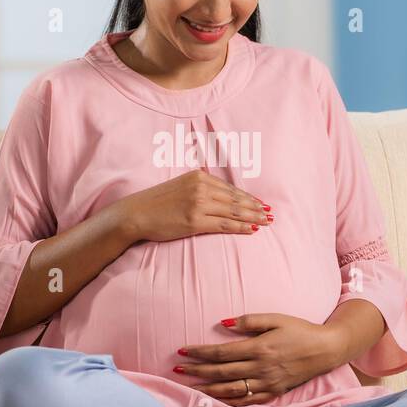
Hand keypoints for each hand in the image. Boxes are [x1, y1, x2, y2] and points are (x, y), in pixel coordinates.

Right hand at [117, 168, 271, 242]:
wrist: (136, 213)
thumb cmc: (156, 203)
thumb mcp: (180, 186)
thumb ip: (199, 188)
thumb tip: (219, 197)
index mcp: (199, 176)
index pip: (230, 189)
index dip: (248, 197)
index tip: (261, 204)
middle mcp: (201, 187)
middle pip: (236, 199)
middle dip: (255, 207)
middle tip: (270, 214)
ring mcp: (199, 204)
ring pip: (234, 211)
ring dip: (253, 217)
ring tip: (266, 222)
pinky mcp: (195, 221)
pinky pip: (224, 224)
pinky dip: (241, 227)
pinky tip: (252, 230)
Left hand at [173, 313, 345, 406]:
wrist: (325, 349)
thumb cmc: (299, 329)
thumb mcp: (276, 318)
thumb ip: (249, 321)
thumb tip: (223, 323)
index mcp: (259, 348)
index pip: (221, 353)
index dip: (200, 352)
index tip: (182, 350)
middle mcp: (260, 369)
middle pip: (221, 372)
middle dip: (197, 371)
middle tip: (177, 369)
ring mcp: (267, 384)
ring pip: (230, 390)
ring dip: (207, 388)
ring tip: (189, 386)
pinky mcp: (273, 393)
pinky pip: (246, 402)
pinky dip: (228, 402)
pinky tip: (214, 400)